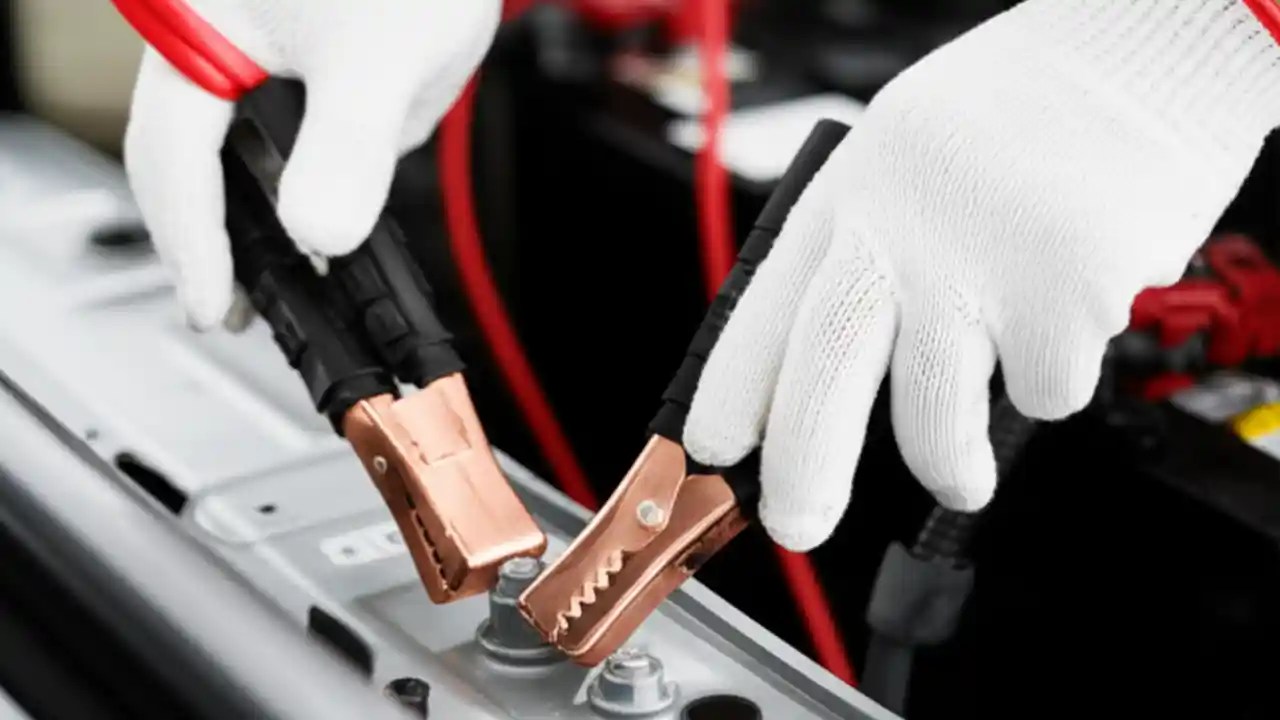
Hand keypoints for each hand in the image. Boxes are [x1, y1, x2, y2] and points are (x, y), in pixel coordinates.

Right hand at [124, 0, 502, 328]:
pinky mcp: (278, 36)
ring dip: (243, 203)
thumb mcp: (384, 58)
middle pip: (179, 153)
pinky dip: (274, 164)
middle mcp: (204, 27)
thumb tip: (317, 234)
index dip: (194, 247)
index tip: (218, 308)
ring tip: (269, 264)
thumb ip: (348, 149)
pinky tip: (300, 196)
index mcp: (199, 28)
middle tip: (234, 302)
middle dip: (209, 234)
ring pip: (217, 136)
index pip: (171, 161)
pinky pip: (257, 113)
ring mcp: (238, 31)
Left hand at [684, 0, 1279, 550]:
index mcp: (850, 199)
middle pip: (821, 381)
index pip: (763, 314)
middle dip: (802, 474)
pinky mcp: (1063, 305)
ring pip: (936, 426)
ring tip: (964, 472)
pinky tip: (1064, 313)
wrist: (1142, 55)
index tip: (711, 449)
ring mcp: (979, 273)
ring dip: (950, 467)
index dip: (731, 393)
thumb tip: (829, 359)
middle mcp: (899, 239)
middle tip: (795, 524)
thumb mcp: (902, 155)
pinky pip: (1044, 394)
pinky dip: (1054, 377)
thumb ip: (865, 247)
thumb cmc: (1023, 110)